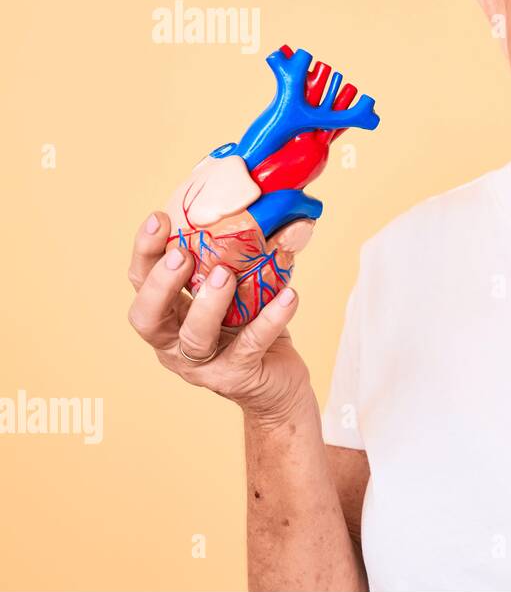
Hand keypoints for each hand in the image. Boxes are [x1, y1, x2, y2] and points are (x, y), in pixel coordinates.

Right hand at [127, 210, 312, 427]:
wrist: (277, 384)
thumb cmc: (251, 329)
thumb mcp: (237, 293)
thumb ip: (235, 260)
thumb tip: (263, 207)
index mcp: (168, 316)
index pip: (141, 283)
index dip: (145, 252)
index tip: (160, 217)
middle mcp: (174, 344)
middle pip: (148, 317)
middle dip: (160, 284)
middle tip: (181, 254)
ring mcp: (203, 365)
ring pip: (195, 337)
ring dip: (209, 303)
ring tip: (227, 273)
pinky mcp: (237, 376)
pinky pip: (251, 345)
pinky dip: (270, 319)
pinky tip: (288, 295)